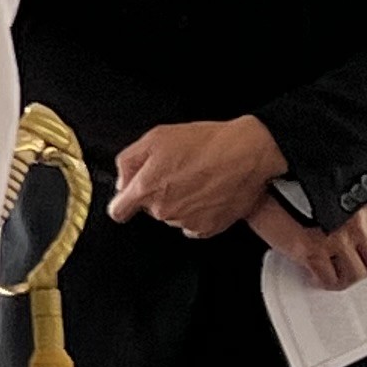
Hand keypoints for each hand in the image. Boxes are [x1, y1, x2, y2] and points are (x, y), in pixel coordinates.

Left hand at [107, 115, 285, 240]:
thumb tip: (122, 182)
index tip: (129, 199)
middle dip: (158, 194)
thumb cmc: (205, 142)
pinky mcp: (209, 228)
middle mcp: (164, 210)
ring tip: (197, 180)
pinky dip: (198, 213)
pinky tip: (207, 194)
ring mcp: (187, 221)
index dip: (123, 203)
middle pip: (150, 210)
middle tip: (178, 173)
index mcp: (146, 189)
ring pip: (173, 216)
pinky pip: (194, 225)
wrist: (248, 152)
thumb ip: (129, 162)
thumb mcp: (155, 138)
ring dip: (180, 203)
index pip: (118, 211)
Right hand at [249, 194, 366, 289]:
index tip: (357, 255)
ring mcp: (334, 240)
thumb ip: (344, 205)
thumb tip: (347, 221)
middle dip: (360, 271)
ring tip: (330, 277)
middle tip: (347, 271)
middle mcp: (352, 226)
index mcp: (359, 208)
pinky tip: (313, 276)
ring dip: (342, 279)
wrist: (261, 186)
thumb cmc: (286, 184)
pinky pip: (327, 278)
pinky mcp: (311, 250)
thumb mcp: (328, 188)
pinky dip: (322, 281)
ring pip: (352, 275)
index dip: (366, 253)